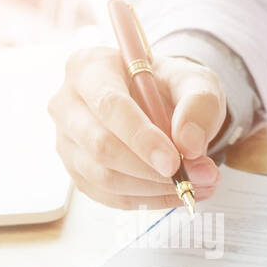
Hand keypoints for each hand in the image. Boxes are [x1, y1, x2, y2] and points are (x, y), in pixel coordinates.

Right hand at [49, 47, 224, 208]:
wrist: (156, 102)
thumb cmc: (168, 86)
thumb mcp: (195, 81)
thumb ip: (199, 105)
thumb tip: (189, 145)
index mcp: (89, 67)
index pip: (109, 106)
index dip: (141, 137)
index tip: (175, 161)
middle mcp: (68, 104)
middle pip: (101, 146)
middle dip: (151, 169)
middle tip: (197, 176)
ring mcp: (67, 141)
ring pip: (104, 177)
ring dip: (153, 188)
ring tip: (196, 184)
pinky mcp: (77, 171)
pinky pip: (109, 196)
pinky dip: (147, 200)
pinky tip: (176, 192)